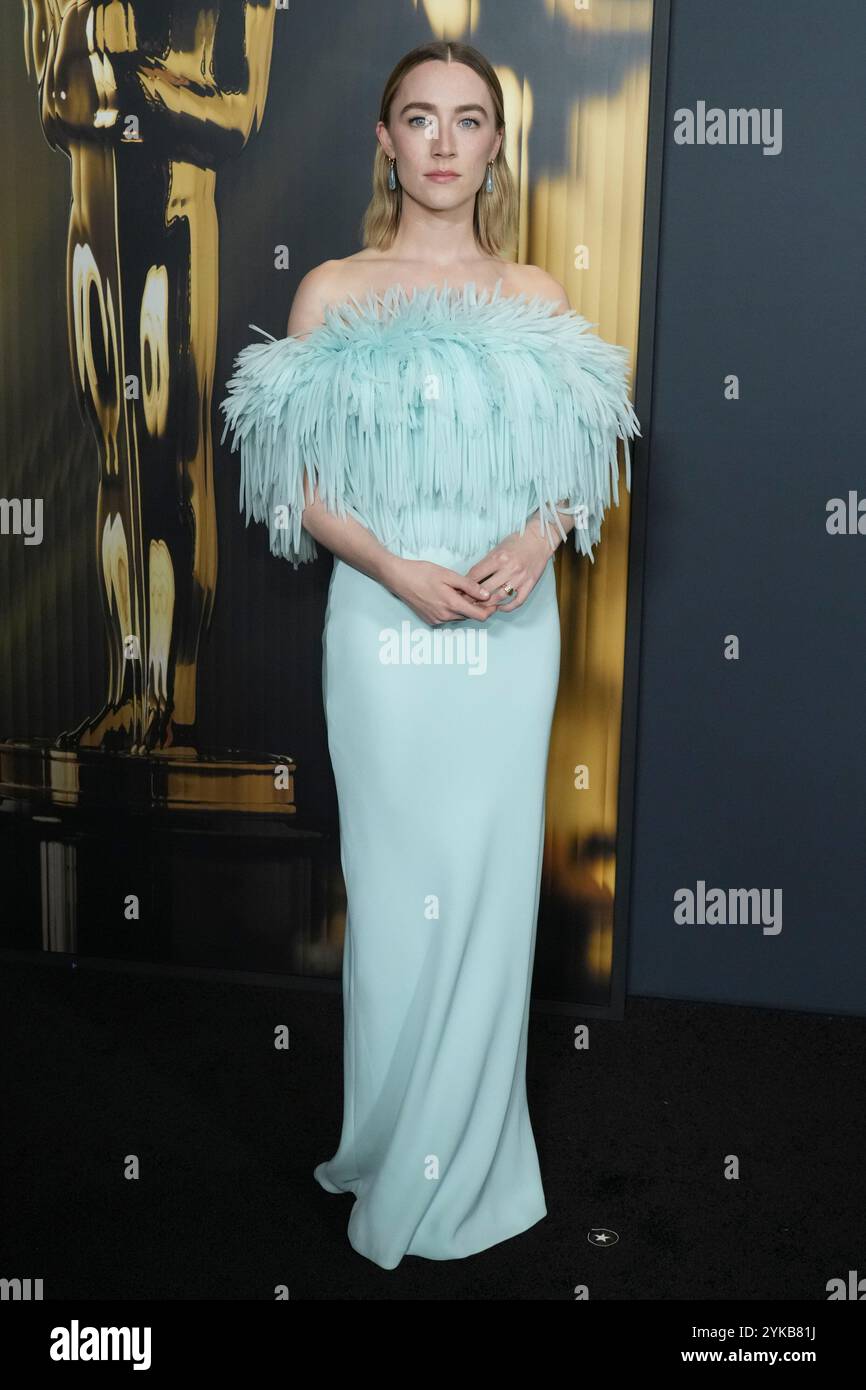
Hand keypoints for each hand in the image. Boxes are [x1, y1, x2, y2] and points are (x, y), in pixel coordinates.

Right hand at [384, 558, 499, 626]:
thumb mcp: (448, 575)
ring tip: (457, 591)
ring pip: (459, 616)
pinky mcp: (430, 620)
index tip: (493, 600)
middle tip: (475, 590)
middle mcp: (445, 617)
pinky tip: (445, 596)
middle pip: (470, 616)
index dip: (490, 609)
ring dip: (463, 607)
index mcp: (451, 605)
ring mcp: (436, 620)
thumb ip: (469, 586)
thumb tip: (486, 595)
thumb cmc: (422, 572)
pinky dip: (452, 609)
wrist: (397, 578)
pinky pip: (448, 617)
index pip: (480, 616)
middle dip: (476, 606)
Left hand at [464, 526, 554, 611]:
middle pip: (485, 589)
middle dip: (473, 597)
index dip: (465, 584)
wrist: (540, 539)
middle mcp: (509, 569)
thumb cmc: (517, 541)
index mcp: (499, 558)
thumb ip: (487, 563)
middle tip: (466, 601)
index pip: (476, 575)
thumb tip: (473, 578)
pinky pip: (517, 601)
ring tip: (480, 606)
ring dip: (488, 604)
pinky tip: (500, 607)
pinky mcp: (530, 584)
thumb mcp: (498, 547)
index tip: (460, 589)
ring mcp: (520, 578)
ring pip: (499, 597)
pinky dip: (507, 607)